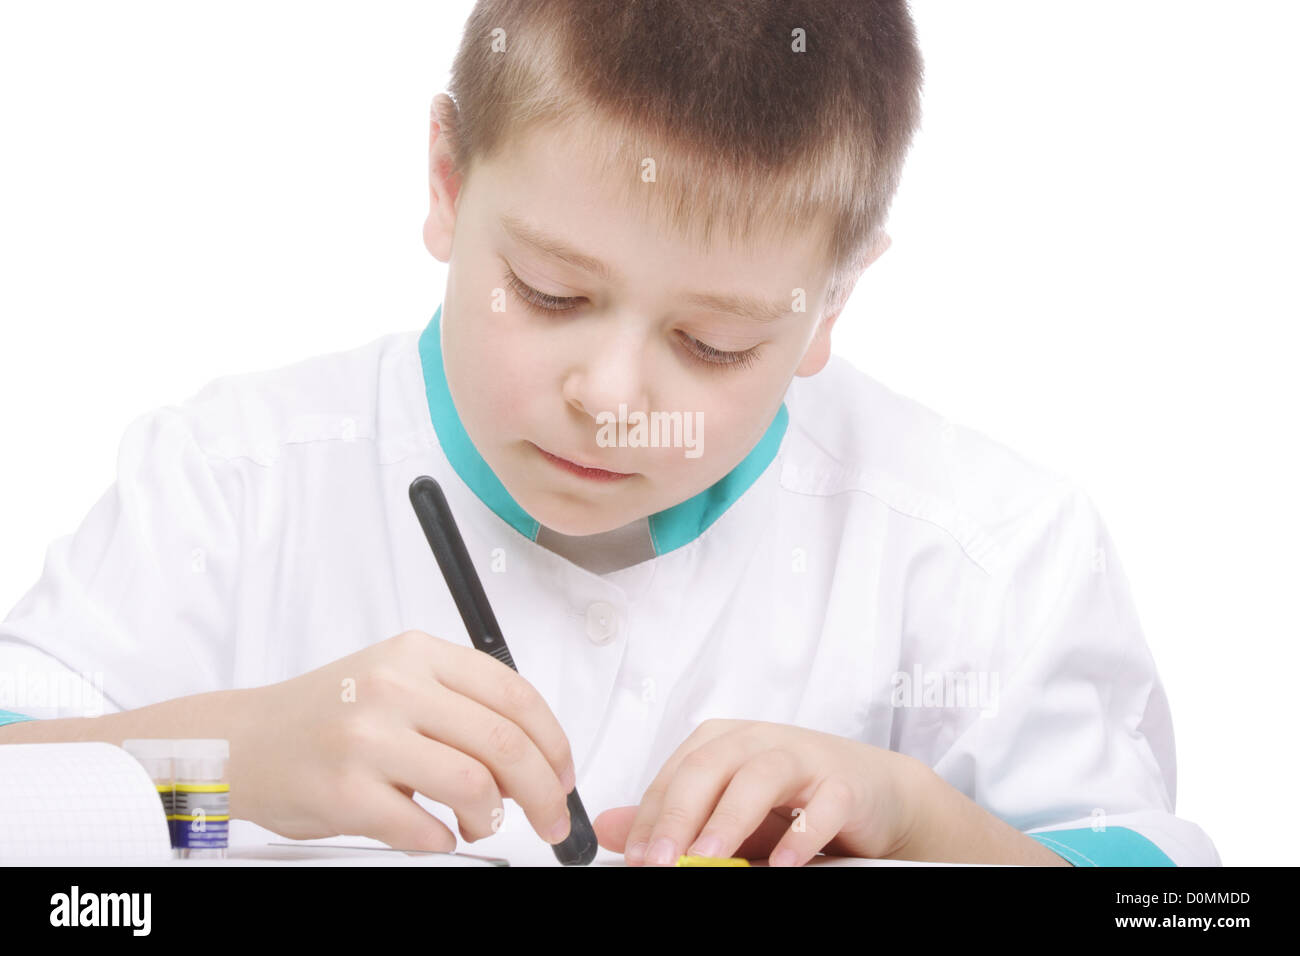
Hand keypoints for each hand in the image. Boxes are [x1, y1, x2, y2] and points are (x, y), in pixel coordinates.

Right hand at [226, 629, 576, 852]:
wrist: (241, 743)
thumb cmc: (328, 717)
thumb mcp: (396, 680)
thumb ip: (460, 703)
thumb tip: (536, 755)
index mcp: (416, 654)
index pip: (514, 695)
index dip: (554, 742)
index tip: (563, 775)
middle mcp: (394, 687)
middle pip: (505, 743)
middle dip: (543, 792)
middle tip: (549, 819)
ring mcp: (367, 739)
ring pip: (474, 785)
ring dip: (491, 819)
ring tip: (478, 824)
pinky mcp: (344, 791)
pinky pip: (424, 829)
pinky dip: (442, 840)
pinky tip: (432, 832)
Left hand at [592, 719, 920, 865]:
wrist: (876, 793)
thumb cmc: (795, 799)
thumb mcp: (725, 810)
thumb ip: (671, 819)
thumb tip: (606, 827)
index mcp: (722, 742)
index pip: (675, 775)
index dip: (650, 818)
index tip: (636, 858)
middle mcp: (758, 740)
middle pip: (708, 767)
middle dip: (678, 817)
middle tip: (659, 860)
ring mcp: (804, 758)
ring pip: (759, 776)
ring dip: (729, 820)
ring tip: (707, 857)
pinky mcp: (844, 784)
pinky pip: (821, 805)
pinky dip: (800, 834)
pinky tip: (781, 864)